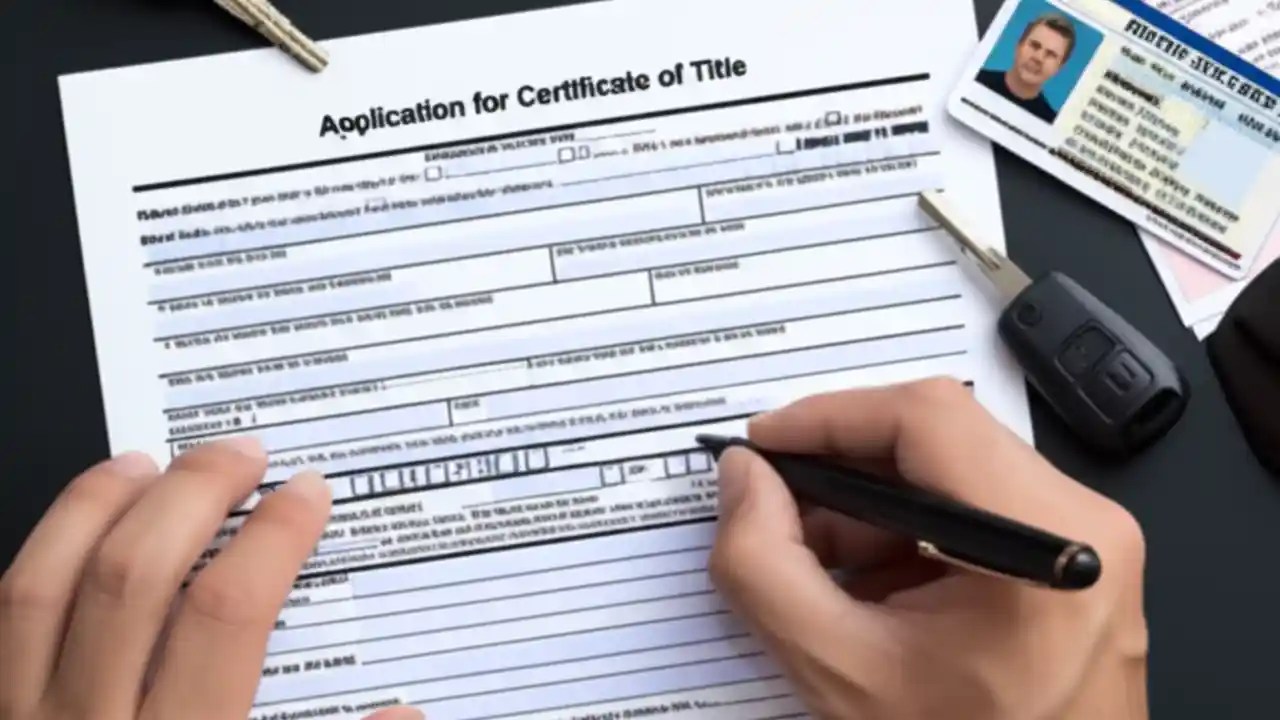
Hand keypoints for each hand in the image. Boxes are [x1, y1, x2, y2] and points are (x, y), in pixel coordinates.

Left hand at [0, 437, 422, 719]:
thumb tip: (403, 714)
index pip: (227, 616)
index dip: (272, 539)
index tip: (305, 497)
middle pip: (137, 579)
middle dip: (194, 494)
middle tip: (241, 454)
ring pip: (44, 586)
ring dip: (100, 506)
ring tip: (150, 462)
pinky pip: (0, 618)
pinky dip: (41, 553)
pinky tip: (76, 525)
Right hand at [708, 378, 1148, 719]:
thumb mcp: (841, 673)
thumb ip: (766, 567)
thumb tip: (744, 479)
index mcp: (1044, 541)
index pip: (925, 418)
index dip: (829, 417)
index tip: (764, 444)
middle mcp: (1086, 524)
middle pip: (939, 438)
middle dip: (841, 467)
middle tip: (775, 503)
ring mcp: (1090, 541)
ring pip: (953, 469)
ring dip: (869, 504)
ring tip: (815, 563)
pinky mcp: (1075, 559)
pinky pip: (976, 509)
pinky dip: (907, 531)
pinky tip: (866, 586)